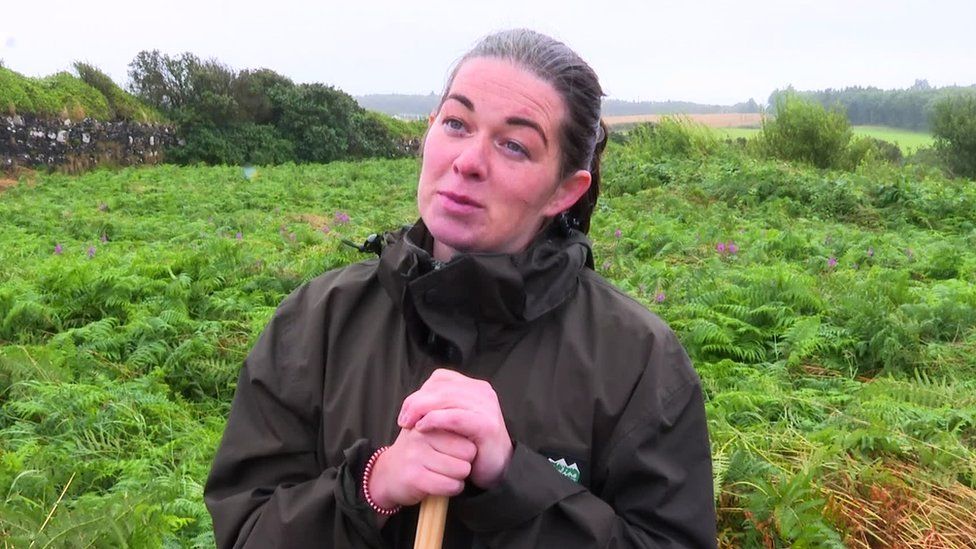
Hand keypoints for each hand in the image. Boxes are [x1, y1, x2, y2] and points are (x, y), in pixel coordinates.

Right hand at [368, 427, 475, 508]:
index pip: (466, 430)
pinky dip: (452, 489)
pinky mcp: (414, 476)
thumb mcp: (432, 430)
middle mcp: (420, 434)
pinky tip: (442, 485)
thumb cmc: (419, 452)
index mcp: (427, 418)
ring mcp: (415, 454)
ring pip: (461, 469)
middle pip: (468, 452)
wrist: (388, 475)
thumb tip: (479, 416)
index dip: (467, 444)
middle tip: (449, 463)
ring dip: (458, 477)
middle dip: (465, 461)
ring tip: (444, 473)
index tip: (455, 449)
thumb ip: (451, 421)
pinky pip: (450, 485)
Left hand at [398, 369, 513, 488]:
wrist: (497, 470)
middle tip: (403, 420)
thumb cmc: (471, 446)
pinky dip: (435, 420)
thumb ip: (439, 407)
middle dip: (416, 402)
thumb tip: (412, 403)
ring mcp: (486, 407)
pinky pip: (455, 417)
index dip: (419, 392)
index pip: (440, 379)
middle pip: (441, 387)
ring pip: (446, 398)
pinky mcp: (486, 425)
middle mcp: (482, 392)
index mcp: (474, 387)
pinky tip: (422, 428)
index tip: (406, 412)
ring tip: (408, 424)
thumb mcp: (454, 420)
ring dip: (421, 410)